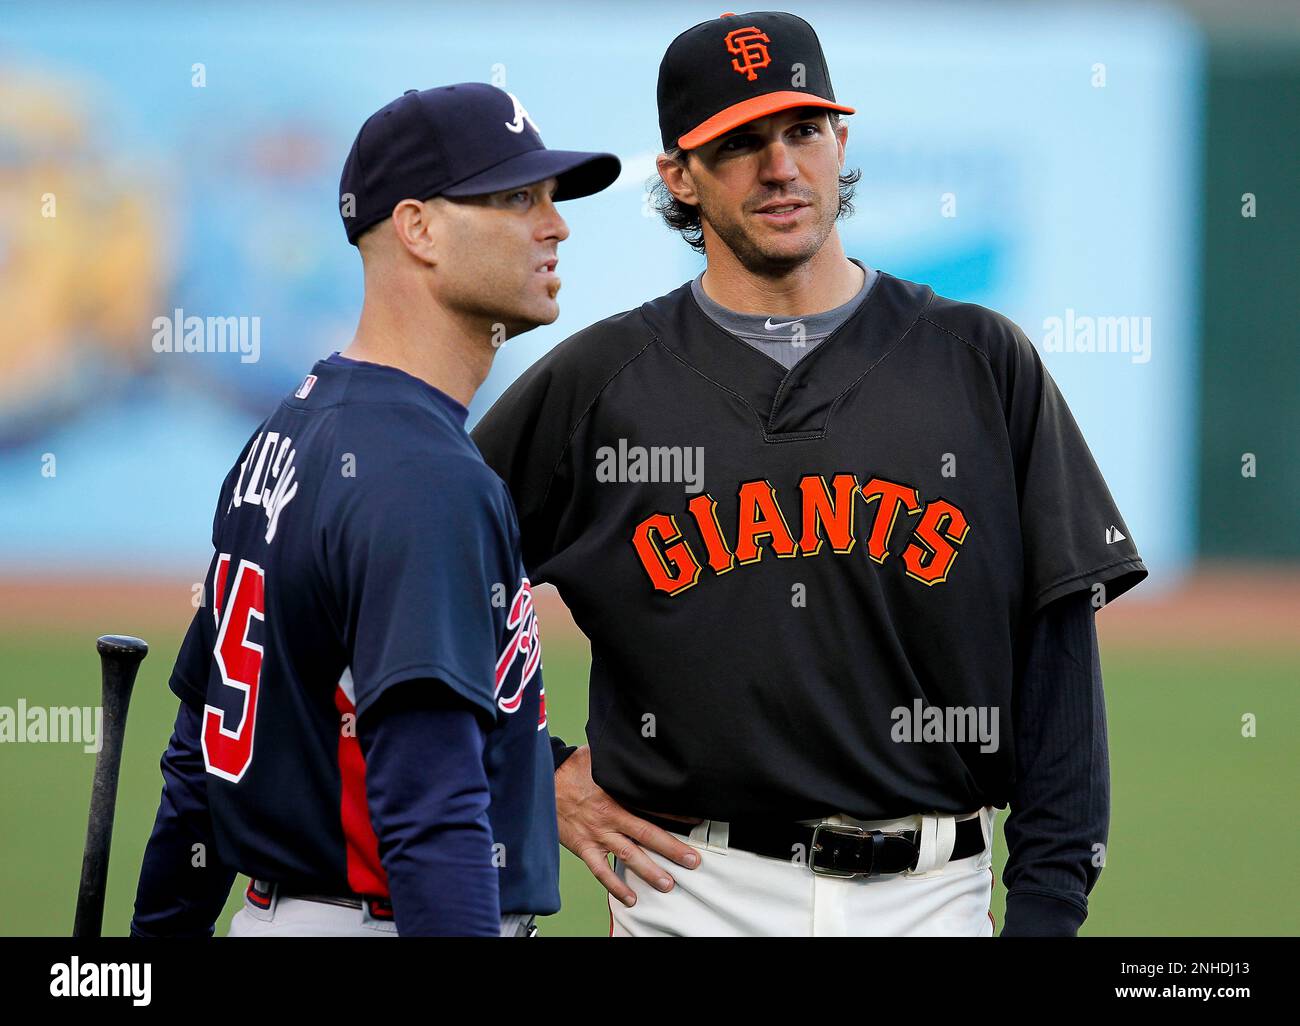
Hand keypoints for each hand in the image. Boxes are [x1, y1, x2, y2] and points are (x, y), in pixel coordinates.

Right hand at [555, 745, 699, 905]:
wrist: (542, 782)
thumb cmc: (571, 768)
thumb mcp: (598, 756)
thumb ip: (621, 759)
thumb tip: (640, 746)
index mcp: (617, 795)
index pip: (652, 806)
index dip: (676, 814)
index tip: (696, 821)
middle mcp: (610, 817)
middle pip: (647, 834)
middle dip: (671, 848)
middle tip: (692, 860)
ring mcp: (597, 835)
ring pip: (628, 856)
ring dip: (649, 871)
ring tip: (668, 883)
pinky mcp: (584, 847)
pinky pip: (601, 871)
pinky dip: (616, 886)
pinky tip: (631, 898)